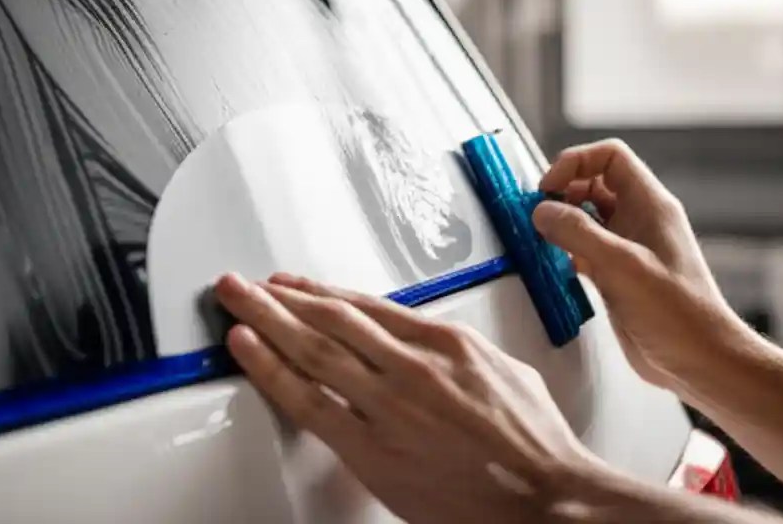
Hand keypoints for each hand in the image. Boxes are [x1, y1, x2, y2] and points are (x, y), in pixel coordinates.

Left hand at [213, 272, 602, 523]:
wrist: (548, 499)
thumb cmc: (535, 447)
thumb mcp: (505, 372)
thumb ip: (460, 352)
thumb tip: (433, 344)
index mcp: (446, 342)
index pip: (365, 305)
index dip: (320, 291)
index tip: (293, 283)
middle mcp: (411, 365)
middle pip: (330, 318)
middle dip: (280, 296)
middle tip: (244, 282)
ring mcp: (389, 405)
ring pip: (312, 349)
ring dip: (265, 319)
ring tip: (234, 301)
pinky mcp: (373, 449)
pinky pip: (309, 402)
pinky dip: (272, 371)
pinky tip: (247, 350)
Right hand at [532, 139, 748, 392]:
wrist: (699, 360)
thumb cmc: (680, 314)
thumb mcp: (623, 266)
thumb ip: (579, 234)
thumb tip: (542, 212)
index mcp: (650, 205)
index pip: (610, 157)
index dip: (575, 163)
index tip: (549, 187)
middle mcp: (639, 220)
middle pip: (593, 184)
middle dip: (562, 192)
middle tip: (538, 213)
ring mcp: (628, 247)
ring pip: (586, 217)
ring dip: (561, 222)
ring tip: (540, 237)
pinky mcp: (617, 274)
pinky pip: (584, 248)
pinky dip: (564, 250)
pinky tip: (553, 263)